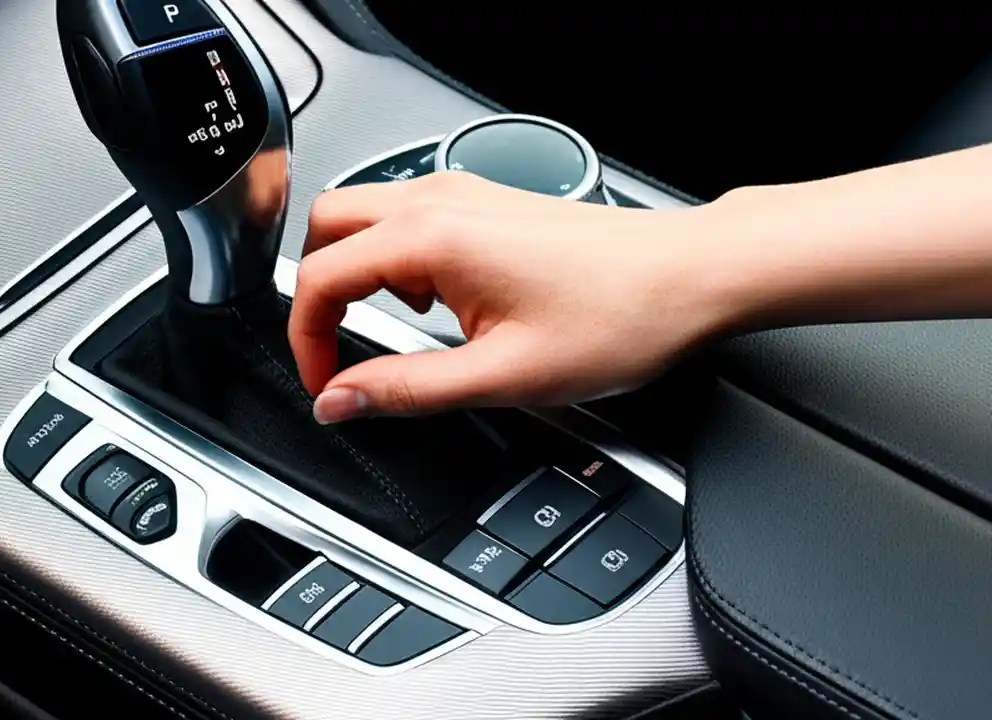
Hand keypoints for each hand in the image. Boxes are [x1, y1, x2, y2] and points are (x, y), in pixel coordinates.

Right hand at [288, 171, 729, 423]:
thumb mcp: (500, 375)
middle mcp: (440, 201)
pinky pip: (407, 218)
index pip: (320, 277)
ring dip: (355, 272)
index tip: (327, 384)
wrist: (689, 277)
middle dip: (315, 292)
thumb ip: (406, 389)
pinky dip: (394, 260)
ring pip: (364, 217)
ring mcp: (464, 192)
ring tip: (393, 329)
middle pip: (326, 227)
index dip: (306, 340)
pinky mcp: (486, 202)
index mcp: (431, 238)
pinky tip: (436, 304)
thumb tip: (340, 400)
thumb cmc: (618, 316)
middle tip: (335, 350)